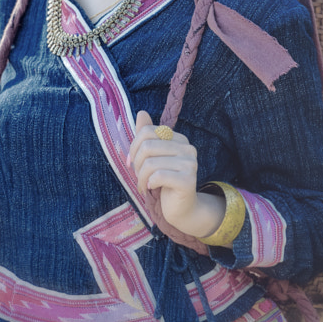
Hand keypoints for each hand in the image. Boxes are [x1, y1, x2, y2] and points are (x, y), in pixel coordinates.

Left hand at [126, 112, 223, 238]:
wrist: (181, 208)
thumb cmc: (164, 182)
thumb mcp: (152, 157)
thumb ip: (147, 136)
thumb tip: (141, 113)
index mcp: (179, 139)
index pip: (148, 132)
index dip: (134, 147)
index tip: (132, 163)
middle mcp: (188, 148)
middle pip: (147, 146)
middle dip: (136, 164)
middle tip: (138, 176)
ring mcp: (190, 163)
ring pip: (150, 163)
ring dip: (141, 177)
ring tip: (143, 185)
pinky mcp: (188, 180)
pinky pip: (158, 176)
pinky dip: (149, 183)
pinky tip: (151, 188)